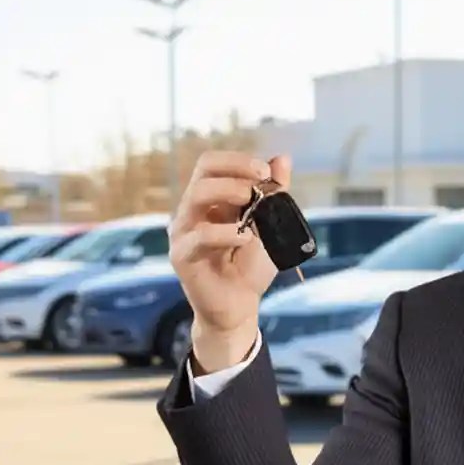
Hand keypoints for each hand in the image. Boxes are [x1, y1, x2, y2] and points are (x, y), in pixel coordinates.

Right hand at [168, 151, 292, 371]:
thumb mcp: (270, 225)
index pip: (211, 164)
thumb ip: (274, 193)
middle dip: (237, 172)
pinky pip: (199, 236)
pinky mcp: (181, 256)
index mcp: (209, 200)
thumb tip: (282, 157)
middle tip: (262, 185)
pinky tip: (246, 239)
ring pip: (196, 196)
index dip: (237, 161)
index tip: (265, 171)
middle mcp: (191, 211)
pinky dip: (226, 233)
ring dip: (229, 192)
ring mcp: (183, 232)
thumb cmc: (250, 267)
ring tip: (252, 205)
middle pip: (203, 173)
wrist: (239, 306)